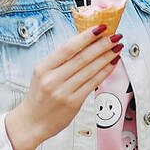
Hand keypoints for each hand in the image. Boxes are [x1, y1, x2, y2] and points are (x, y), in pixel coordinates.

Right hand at [14, 22, 123, 147]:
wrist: (32, 122)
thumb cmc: (39, 96)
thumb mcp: (42, 74)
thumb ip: (60, 61)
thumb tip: (86, 43)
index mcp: (43, 67)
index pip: (68, 48)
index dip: (86, 36)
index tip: (100, 28)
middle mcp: (52, 79)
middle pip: (82, 58)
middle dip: (102, 45)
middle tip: (115, 35)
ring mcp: (63, 92)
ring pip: (90, 70)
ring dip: (106, 56)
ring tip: (117, 47)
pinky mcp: (73, 103)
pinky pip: (92, 83)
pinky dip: (104, 71)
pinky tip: (111, 63)